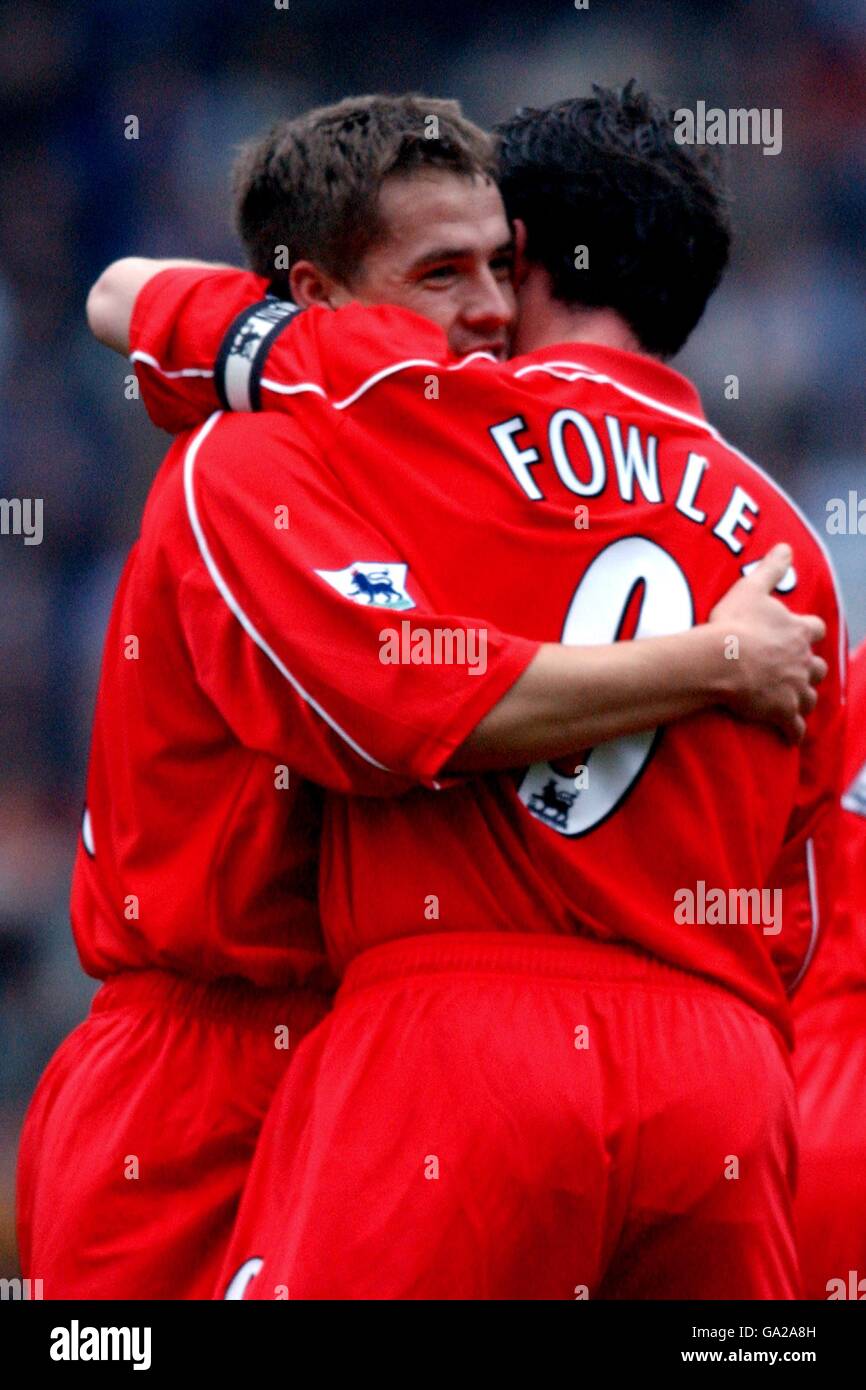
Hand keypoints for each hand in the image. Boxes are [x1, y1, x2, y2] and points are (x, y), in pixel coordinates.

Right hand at [709, 544, 827, 742]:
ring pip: (809, 698)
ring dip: (803, 699)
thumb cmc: (735, 624)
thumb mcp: (752, 588)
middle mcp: (803, 661)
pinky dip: (792, 732)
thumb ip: (772, 568)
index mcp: (798, 631)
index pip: (815, 630)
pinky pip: (793, 727)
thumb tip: (786, 546)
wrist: (723, 660)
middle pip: (817, 668)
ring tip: (794, 702)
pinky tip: (789, 736)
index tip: (800, 634)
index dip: (807, 632)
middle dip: (808, 669)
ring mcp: (794, 689)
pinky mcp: (782, 712)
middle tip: (795, 671)